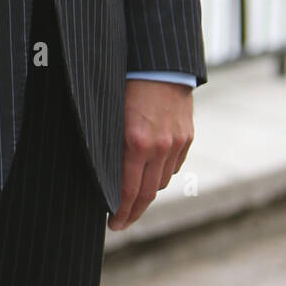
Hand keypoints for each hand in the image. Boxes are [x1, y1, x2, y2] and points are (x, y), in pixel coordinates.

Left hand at [108, 80, 192, 231]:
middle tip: (121, 222)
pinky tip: (151, 171)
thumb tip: (99, 169)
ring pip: (161, 181)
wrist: (161, 61)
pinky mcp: (187, 136)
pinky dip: (162, 172)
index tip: (113, 224)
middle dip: (133, 212)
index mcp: (134, 141)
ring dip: (148, 191)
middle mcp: (158, 146)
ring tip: (134, 197)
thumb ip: (109, 142)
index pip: (128, 191)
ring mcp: (175, 142)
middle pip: (148, 193)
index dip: (120, 212)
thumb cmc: (126, 81)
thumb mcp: (110, 111)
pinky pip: (173, 165)